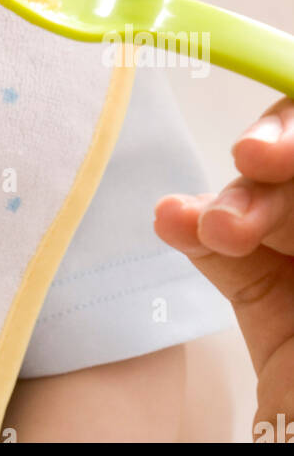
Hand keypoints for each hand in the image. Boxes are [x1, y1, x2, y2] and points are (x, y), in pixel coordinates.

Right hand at [154, 95, 293, 439]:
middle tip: (255, 164)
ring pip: (268, 202)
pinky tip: (173, 224)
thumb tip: (280, 174)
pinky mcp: (272, 307)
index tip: (278, 148)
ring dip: (233, 198)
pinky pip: (229, 250)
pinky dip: (196, 229)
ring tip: (211, 223)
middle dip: (281, 160)